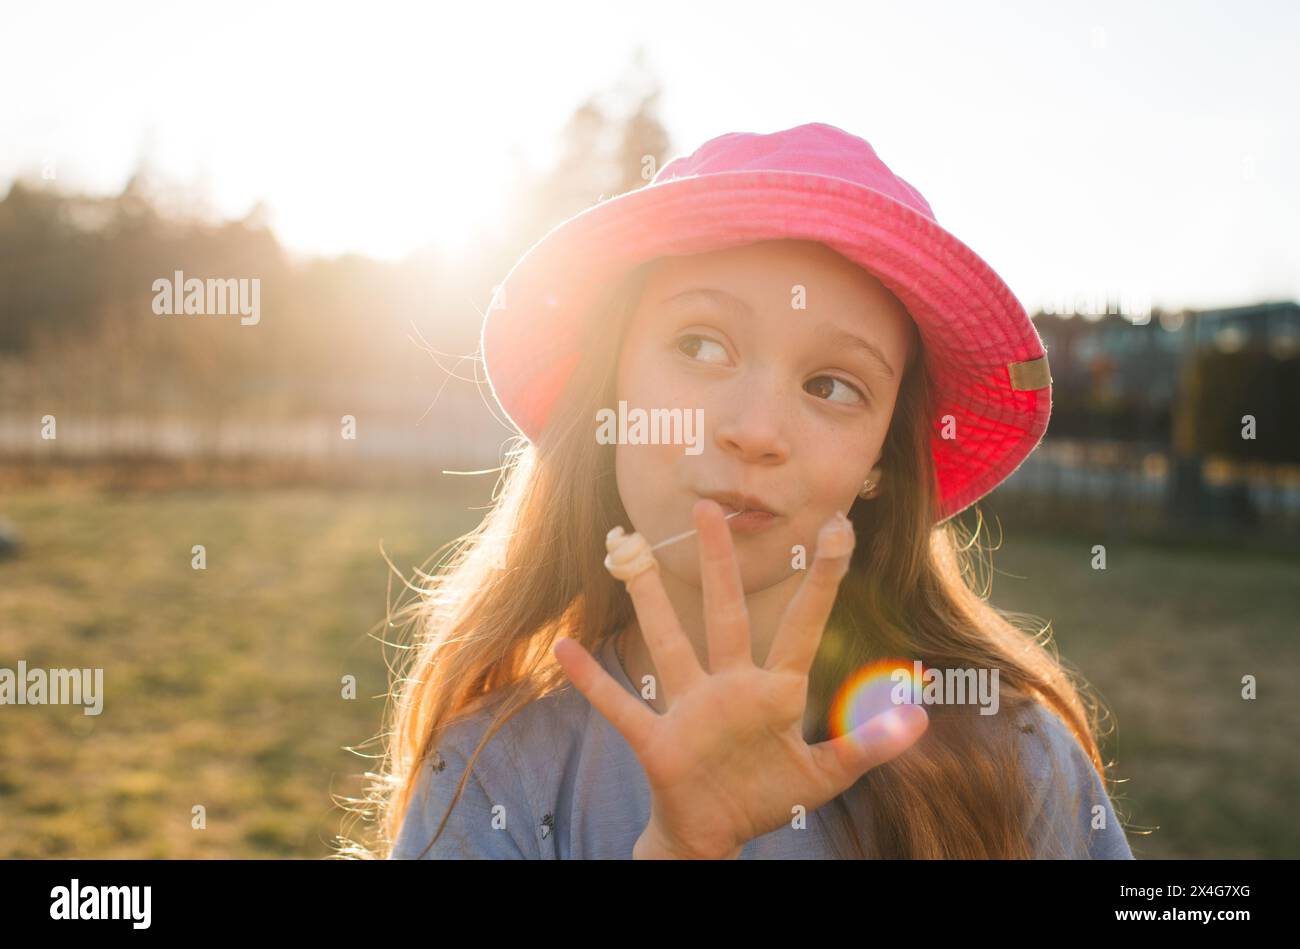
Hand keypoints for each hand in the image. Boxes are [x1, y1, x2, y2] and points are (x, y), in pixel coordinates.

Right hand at [554, 499, 928, 859]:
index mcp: (775, 691)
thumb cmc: (767, 795)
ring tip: (629, 553)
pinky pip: (621, 706)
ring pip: (669, 645)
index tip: (839, 525)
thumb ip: (867, 745)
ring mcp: (691, 710)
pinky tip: (565, 649)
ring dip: (649, 602)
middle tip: (709, 506)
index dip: (823, 579)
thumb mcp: (825, 776)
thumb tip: (918, 719)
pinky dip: (594, 681)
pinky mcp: (658, 741)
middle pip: (724, 614)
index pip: (803, 625)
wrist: (714, 833)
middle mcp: (730, 686)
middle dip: (719, 562)